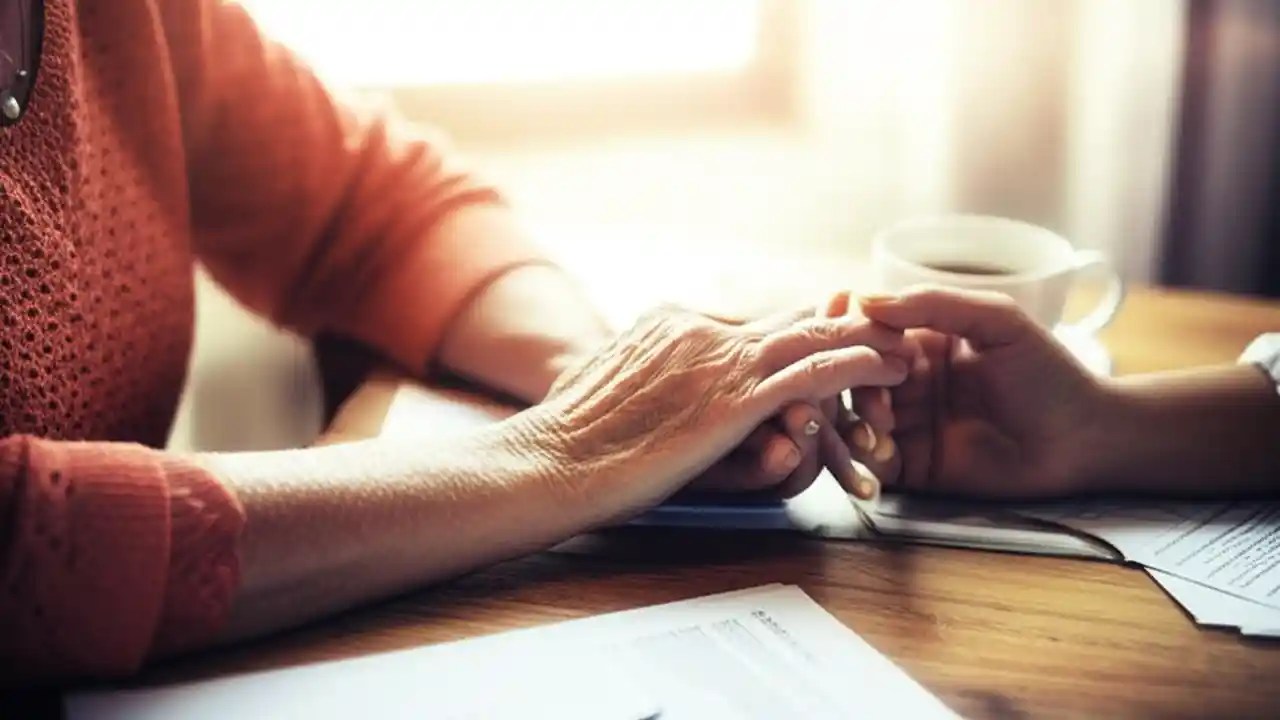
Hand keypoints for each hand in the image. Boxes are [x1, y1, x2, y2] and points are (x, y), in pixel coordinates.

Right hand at [537, 304, 909, 515]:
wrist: (550, 461)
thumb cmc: (571, 442)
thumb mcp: (612, 388)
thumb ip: (650, 374)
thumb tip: (666, 388)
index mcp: (670, 323)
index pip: (751, 323)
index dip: (796, 328)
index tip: (832, 330)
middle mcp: (700, 330)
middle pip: (788, 321)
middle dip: (841, 325)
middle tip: (888, 326)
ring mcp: (718, 360)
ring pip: (810, 339)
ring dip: (866, 340)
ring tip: (908, 344)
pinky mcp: (732, 399)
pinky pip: (811, 372)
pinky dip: (857, 365)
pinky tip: (889, 367)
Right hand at [851, 286, 1106, 497]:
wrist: (1085, 440)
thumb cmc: (1050, 374)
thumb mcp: (997, 322)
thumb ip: (935, 303)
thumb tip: (864, 297)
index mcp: (925, 341)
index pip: (870, 332)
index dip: (856, 337)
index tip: (858, 343)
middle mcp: (911, 381)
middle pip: (855, 377)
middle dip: (855, 384)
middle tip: (876, 395)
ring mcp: (911, 425)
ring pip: (856, 419)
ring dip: (856, 420)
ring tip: (880, 427)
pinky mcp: (915, 467)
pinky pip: (873, 462)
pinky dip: (866, 457)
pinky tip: (883, 452)